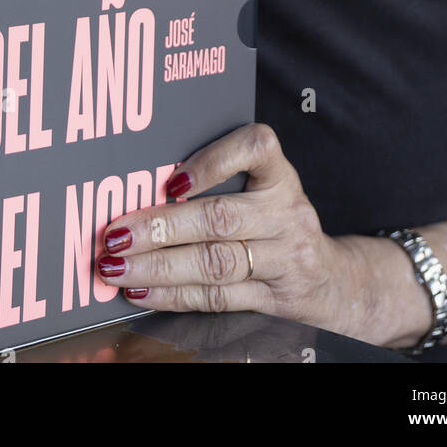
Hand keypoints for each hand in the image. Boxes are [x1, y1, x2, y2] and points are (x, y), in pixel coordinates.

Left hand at [95, 123, 369, 338]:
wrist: (331, 279)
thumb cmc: (279, 222)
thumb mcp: (266, 189)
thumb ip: (222, 179)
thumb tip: (146, 183)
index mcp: (280, 175)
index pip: (256, 148)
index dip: (214, 160)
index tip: (173, 178)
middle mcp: (286, 213)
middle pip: (219, 218)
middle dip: (160, 227)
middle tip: (115, 236)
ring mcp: (283, 258)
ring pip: (214, 263)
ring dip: (157, 266)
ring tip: (117, 268)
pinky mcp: (273, 298)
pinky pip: (216, 297)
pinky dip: (173, 295)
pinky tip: (142, 291)